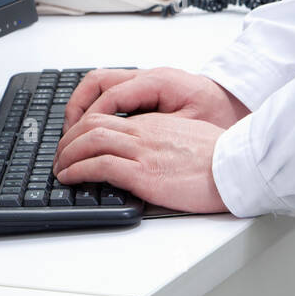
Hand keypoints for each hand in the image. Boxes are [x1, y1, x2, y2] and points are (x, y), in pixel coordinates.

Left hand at [53, 111, 227, 212]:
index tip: (74, 144)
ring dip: (67, 155)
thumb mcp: (185, 141)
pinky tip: (70, 178)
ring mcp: (143, 151)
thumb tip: (149, 156)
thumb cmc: (218, 158)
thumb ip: (162, 143)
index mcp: (153, 124)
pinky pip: (100, 165)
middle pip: (91, 125)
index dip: (83, 129)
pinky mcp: (144, 173)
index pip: (106, 117)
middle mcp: (144, 132)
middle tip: (59, 156)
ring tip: (59, 169)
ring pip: (90, 140)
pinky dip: (79, 170)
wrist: (235, 166)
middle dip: (68, 140)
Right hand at [62, 66, 249, 134]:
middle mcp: (148, 76)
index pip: (110, 95)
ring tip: (74, 134)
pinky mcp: (147, 91)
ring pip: (101, 84)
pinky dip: (97, 108)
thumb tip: (125, 144)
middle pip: (97, 81)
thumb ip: (158, 132)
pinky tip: (94, 129)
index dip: (89, 119)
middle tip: (67, 136)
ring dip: (84, 106)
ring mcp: (145, 82)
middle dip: (77, 108)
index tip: (77, 141)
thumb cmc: (221, 114)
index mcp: (157, 82)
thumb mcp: (191, 126)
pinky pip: (112, 93)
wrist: (239, 102)